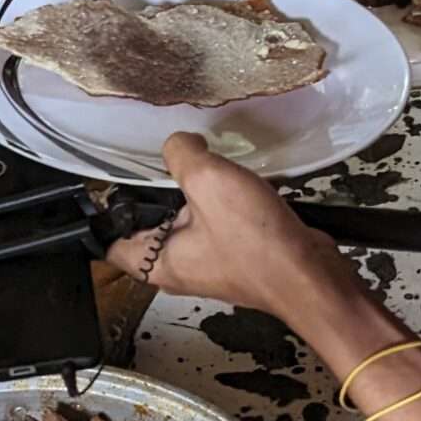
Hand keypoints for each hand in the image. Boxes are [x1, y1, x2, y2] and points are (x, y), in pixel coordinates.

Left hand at [105, 131, 320, 309]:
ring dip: (197, 194)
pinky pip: (221, 223)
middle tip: (169, 161)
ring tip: (207, 166)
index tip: (116, 180)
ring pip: (189, 220)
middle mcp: (178, 269)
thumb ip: (181, 153)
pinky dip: (225, 203)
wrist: (312, 276)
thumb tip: (181, 144)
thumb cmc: (254, 240)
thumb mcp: (208, 180)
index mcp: (156, 263)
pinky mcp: (240, 257)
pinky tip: (238, 184)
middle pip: (151, 224)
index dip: (107, 211)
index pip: (109, 241)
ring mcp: (210, 264)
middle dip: (158, 192)